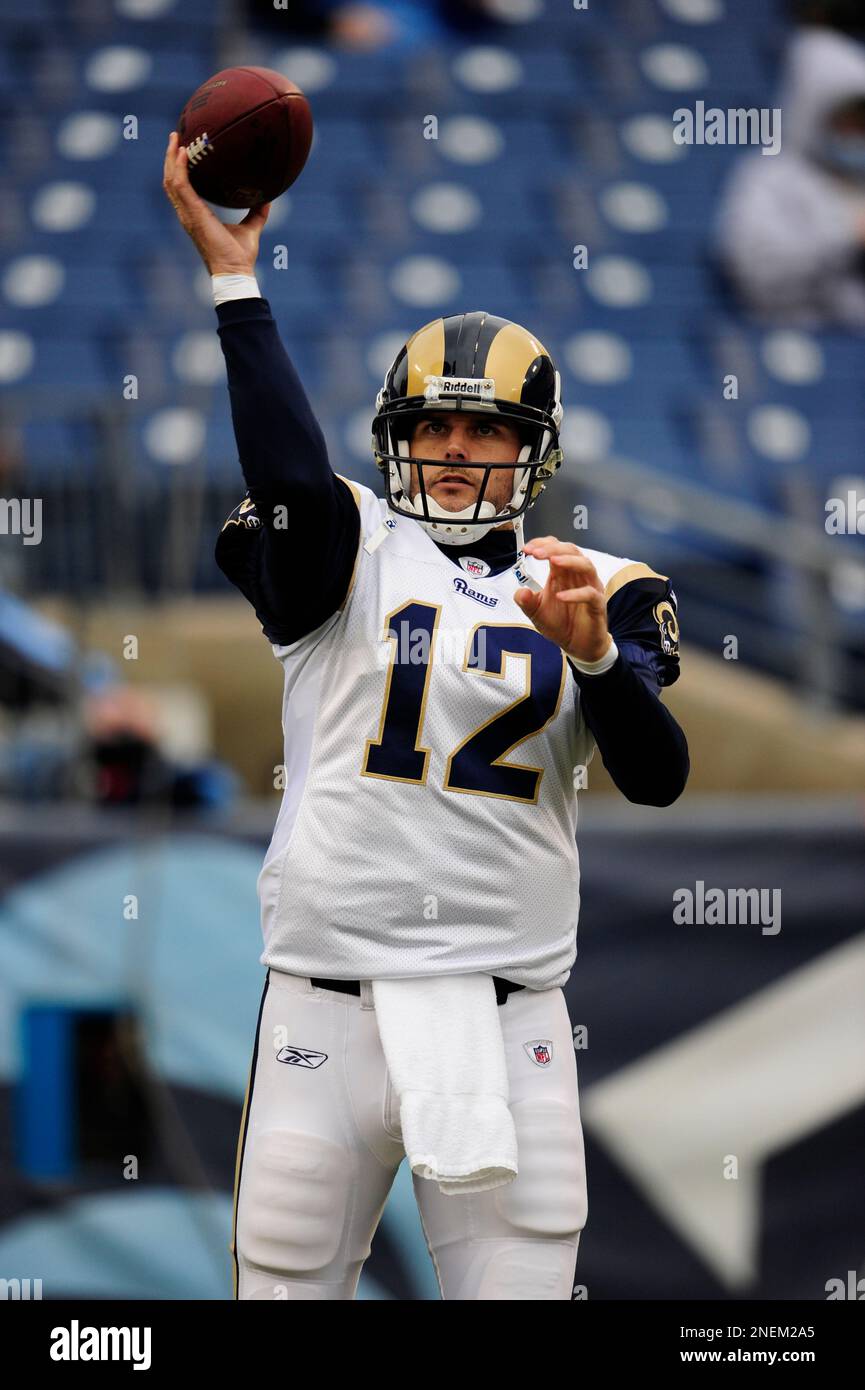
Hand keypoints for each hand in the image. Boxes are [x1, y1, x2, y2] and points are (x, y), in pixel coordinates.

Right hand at [162, 131, 270, 275]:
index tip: (183, 150)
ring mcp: (188, 214)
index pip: (182, 189)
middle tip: (176, 136)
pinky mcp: (193, 214)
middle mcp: (188, 214)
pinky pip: (181, 186)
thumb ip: (258, 213)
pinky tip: (183, 152)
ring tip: (176, 138)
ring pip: (171, 181)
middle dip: (170, 158)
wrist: (236, 271)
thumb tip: (268, 198)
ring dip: (171, 158)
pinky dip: (179, 168)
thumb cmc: (240, 256)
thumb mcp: (251, 228)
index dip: (179, 169)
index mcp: (197, 215)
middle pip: (171, 181)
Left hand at [513, 536, 611, 663]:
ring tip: (553, 561)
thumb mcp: (537, 613)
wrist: (578, 646)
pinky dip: (576, 593)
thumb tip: (520, 592)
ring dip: (569, 561)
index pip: (556, 549)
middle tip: (536, 552)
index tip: (527, 549)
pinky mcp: (597, 604)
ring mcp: (590, 588)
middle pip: (571, 551)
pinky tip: (561, 596)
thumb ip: (526, 602)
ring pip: (586, 565)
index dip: (542, 544)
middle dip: (553, 549)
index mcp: (562, 573)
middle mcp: (577, 577)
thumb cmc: (561, 624)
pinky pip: (591, 594)